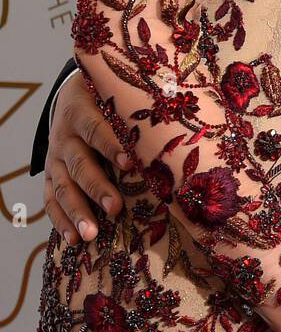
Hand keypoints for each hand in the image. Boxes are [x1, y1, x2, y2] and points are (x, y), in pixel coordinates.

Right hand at [43, 71, 130, 244]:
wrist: (70, 94)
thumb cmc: (106, 96)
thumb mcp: (114, 92)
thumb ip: (138, 101)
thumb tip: (181, 112)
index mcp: (80, 110)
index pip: (94, 128)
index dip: (110, 145)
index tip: (129, 163)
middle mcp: (64, 136)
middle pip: (79, 163)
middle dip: (97, 187)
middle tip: (115, 208)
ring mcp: (54, 157)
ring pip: (62, 186)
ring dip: (76, 211)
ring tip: (90, 234)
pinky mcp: (49, 174)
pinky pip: (50, 200)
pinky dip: (60, 220)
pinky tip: (73, 240)